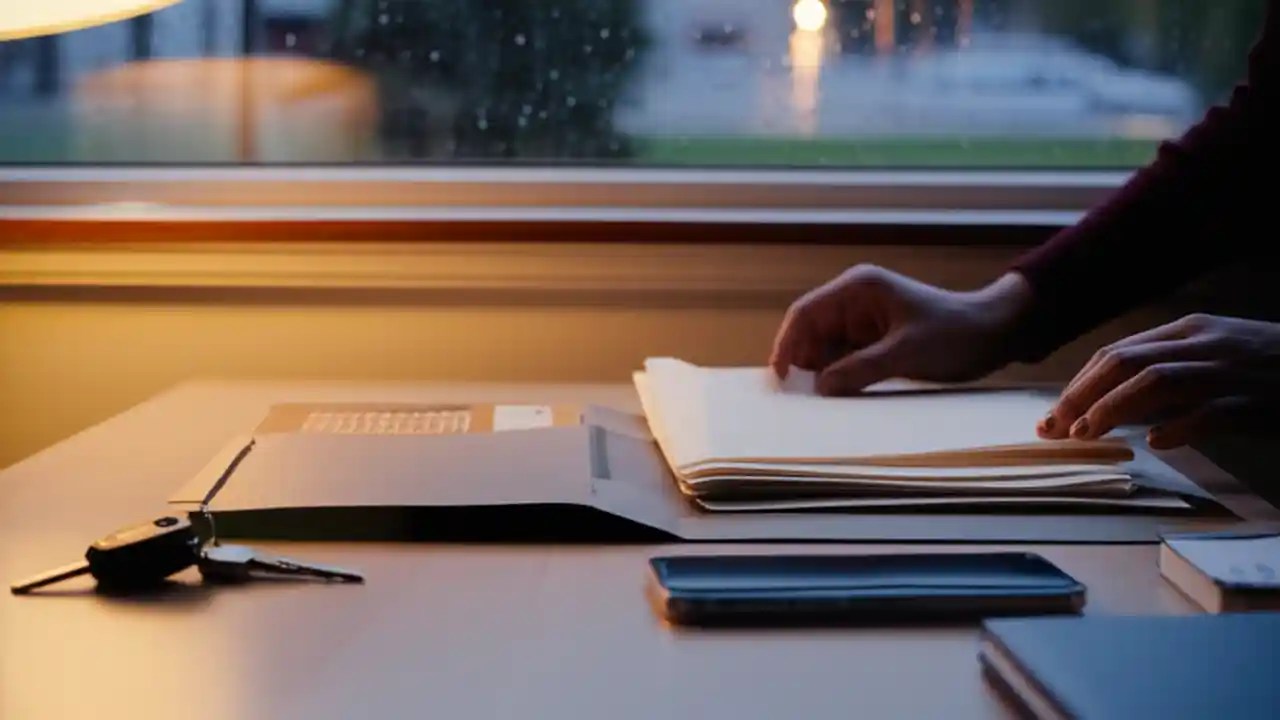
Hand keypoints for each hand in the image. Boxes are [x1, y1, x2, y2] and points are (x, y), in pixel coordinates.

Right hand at [769, 266, 1032, 394]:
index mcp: (858, 289)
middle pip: (811, 333)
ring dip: (821, 374)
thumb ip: (861, 368)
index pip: (806, 313)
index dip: (787, 344)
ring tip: (818, 403)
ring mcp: (864, 323)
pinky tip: (838, 398)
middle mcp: (855, 302)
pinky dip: (839, 379)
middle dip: (804, 363)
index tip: (781, 377)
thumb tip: (820, 387)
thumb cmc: (955, 333)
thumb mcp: (906, 352)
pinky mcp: (875, 342)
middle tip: (798, 398)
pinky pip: (845, 361)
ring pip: (826, 350)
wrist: (994, 335)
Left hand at [1039, 313, 1279, 448]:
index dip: (1078, 384)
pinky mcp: (1254, 400)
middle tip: (1055, 427)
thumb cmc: (1265, 366)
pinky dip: (1179, 426)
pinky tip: (1156, 442)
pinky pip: (1210, 411)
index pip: (1116, 353)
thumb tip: (1110, 401)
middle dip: (1081, 395)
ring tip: (1086, 433)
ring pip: (1157, 381)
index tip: (1052, 414)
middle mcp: (1201, 344)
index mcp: (1187, 330)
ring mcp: (1228, 370)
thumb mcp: (1212, 355)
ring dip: (1114, 407)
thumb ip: (1165, 370)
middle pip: (1125, 362)